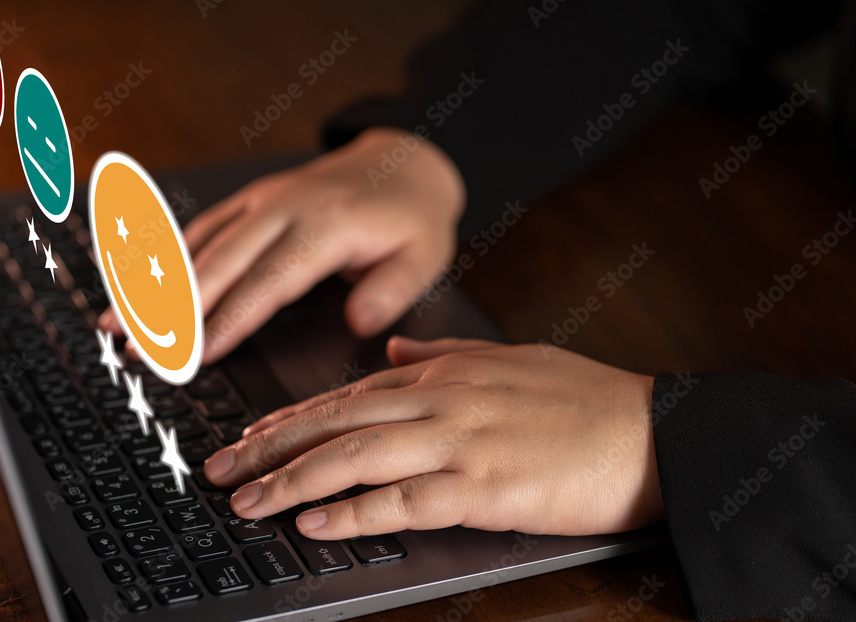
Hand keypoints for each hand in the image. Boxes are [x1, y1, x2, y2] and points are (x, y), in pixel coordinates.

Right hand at [99, 128, 464, 363]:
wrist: (405, 160)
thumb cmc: (413, 217)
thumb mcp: (426, 257)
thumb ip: (393, 292)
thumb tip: (360, 323)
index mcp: (325, 228)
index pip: (267, 284)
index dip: (227, 322)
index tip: (195, 354)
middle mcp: (285, 209)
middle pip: (218, 263)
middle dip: (172, 309)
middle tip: (134, 346)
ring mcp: (264, 200)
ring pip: (200, 244)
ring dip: (155, 282)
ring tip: (116, 322)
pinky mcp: (254, 198)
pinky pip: (204, 226)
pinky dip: (167, 254)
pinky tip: (138, 280)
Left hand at [203, 336, 662, 539]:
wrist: (649, 432)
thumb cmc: (582, 400)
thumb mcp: (507, 358)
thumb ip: (442, 351)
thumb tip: (394, 345)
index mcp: (443, 371)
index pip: (346, 394)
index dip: (290, 419)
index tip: (248, 439)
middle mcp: (440, 400)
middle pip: (335, 423)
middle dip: (269, 449)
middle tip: (220, 471)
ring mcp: (459, 442)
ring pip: (354, 458)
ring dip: (293, 482)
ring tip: (248, 501)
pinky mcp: (483, 487)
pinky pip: (403, 501)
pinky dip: (354, 513)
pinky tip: (316, 524)